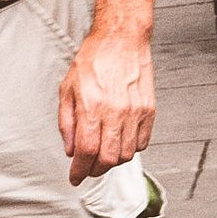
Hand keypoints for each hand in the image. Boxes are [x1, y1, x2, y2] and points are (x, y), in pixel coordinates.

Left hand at [59, 27, 155, 183]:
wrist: (121, 40)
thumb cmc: (92, 60)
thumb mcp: (67, 88)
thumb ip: (67, 122)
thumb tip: (70, 149)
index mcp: (92, 107)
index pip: (86, 151)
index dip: (79, 170)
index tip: (75, 177)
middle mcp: (115, 112)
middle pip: (109, 159)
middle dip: (95, 170)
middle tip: (87, 169)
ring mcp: (136, 112)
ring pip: (127, 154)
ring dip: (113, 161)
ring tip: (102, 156)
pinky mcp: (149, 110)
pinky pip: (143, 142)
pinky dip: (131, 149)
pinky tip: (119, 142)